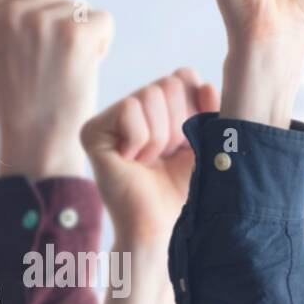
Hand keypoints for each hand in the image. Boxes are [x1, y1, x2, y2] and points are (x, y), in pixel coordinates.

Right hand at [0, 0, 112, 178]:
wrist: (36, 140)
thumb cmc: (21, 97)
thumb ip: (3, 15)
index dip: (40, 18)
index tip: (32, 53)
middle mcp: (8, 13)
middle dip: (61, 24)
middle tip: (50, 63)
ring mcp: (40, 22)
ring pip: (79, 7)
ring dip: (80, 34)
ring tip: (63, 68)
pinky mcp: (73, 34)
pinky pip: (102, 19)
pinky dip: (101, 43)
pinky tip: (83, 68)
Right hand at [81, 69, 219, 243]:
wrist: (163, 228)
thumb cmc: (187, 191)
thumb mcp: (209, 143)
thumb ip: (211, 110)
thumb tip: (203, 84)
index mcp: (160, 107)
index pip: (184, 76)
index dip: (196, 110)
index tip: (189, 145)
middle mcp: (133, 108)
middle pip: (169, 83)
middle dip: (178, 125)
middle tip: (167, 157)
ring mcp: (110, 119)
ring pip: (150, 94)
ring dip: (161, 137)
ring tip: (151, 162)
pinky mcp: (93, 131)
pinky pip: (129, 109)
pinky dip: (141, 139)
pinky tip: (132, 161)